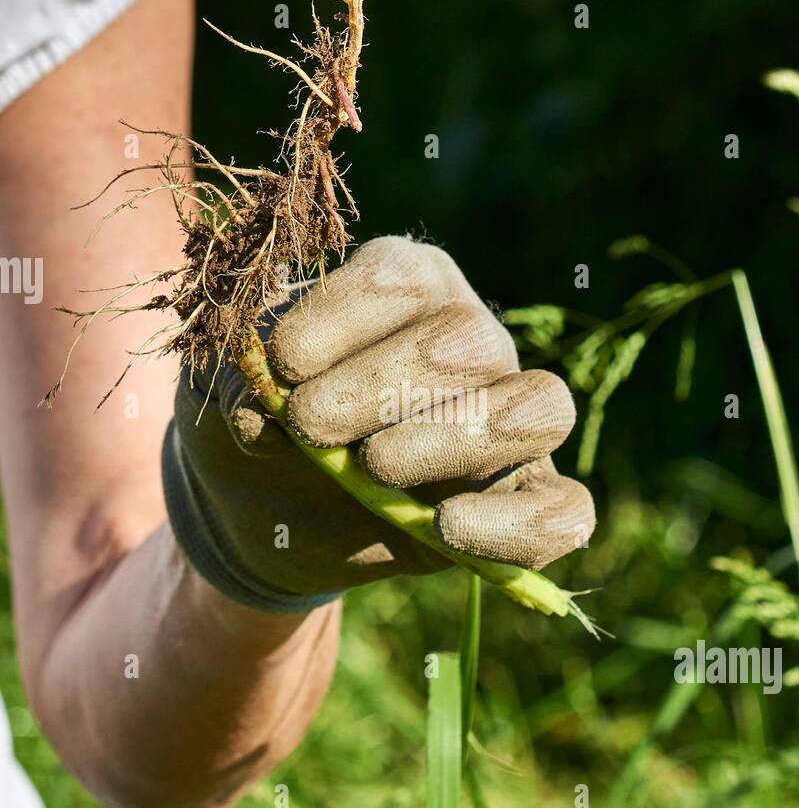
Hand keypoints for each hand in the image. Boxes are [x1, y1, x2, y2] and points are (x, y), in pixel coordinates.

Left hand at [163, 236, 595, 604]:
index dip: (344, 316)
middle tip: (313, 426)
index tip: (282, 363)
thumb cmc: (259, 424)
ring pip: (540, 407)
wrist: (268, 510)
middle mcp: (473, 342)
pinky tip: (447, 528)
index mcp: (404, 289)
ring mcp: (511, 422)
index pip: (401, 278)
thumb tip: (261, 412)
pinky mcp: (525, 500)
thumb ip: (236, 386)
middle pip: (470, 340)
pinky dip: (517, 523)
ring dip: (454, 437)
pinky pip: (565, 510)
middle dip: (385, 384)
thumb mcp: (225, 395)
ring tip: (375, 469)